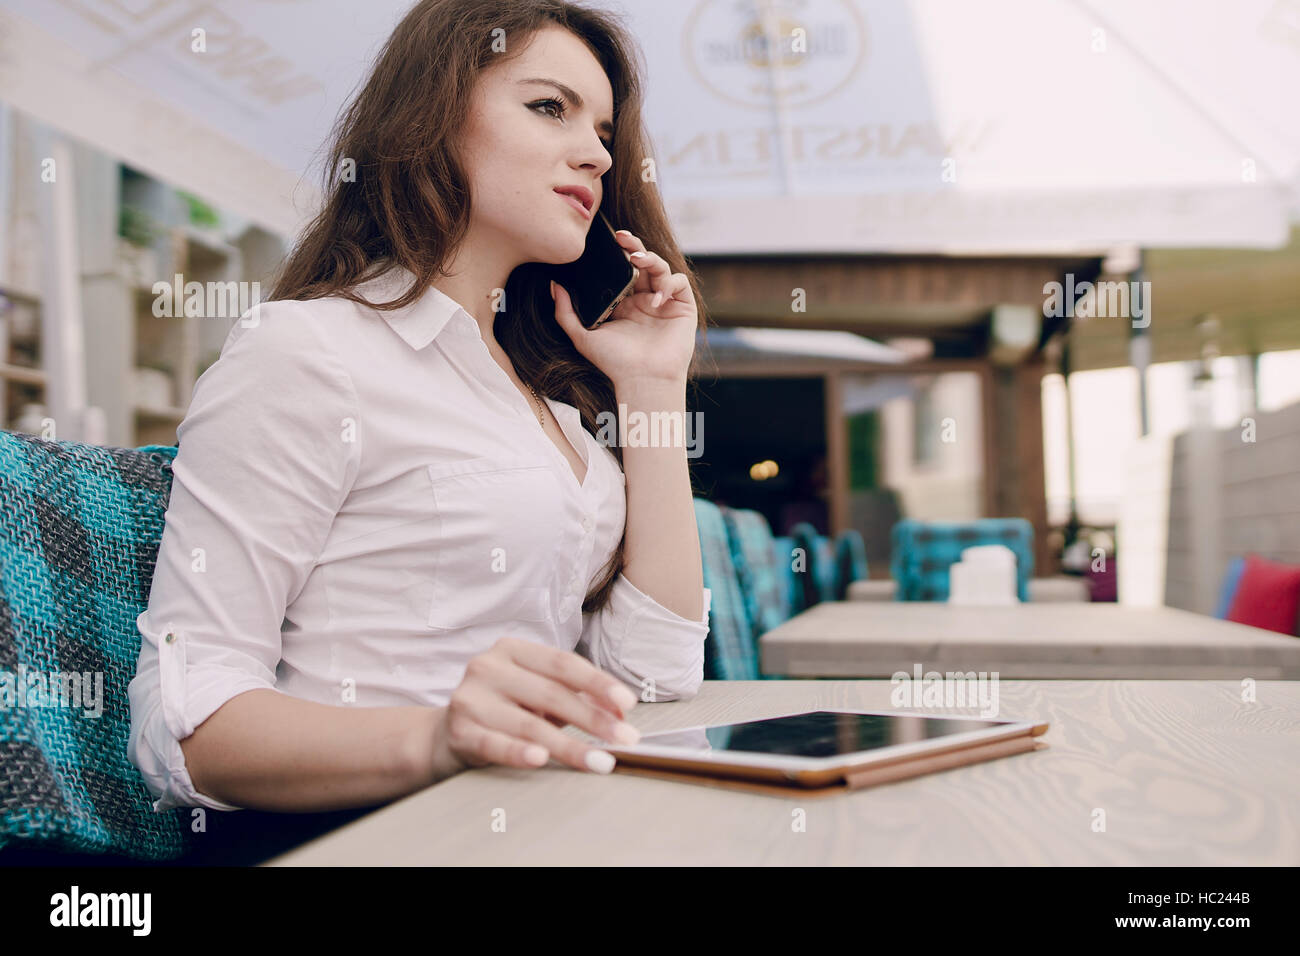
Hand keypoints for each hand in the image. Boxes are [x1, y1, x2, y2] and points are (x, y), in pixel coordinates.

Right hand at [432, 637, 641, 775]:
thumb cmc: (504, 709)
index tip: (628, 703)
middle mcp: (488, 667)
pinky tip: (541, 759)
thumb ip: (574, 696)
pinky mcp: (459, 731)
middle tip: (625, 739)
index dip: (598, 683)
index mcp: (512, 650)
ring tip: (600, 761)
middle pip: (551, 693)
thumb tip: (619, 710)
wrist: (446, 734)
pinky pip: (495, 743)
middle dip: (594, 719)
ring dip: (569, 746)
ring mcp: (470, 698)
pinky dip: (519, 752)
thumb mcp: (537, 694)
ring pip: (529, 723)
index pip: (563, 663)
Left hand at [549, 229, 696, 386]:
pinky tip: (655, 298)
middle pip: (642, 261)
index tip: (607, 241)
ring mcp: (664, 301)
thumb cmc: (614, 363)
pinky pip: (679, 283)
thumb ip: (565, 312)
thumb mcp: (583, 336)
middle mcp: (644, 298)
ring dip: (650, 258)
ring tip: (637, 259)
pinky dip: (668, 284)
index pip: (622, 268)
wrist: (643, 380)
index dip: (617, 253)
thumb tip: (554, 285)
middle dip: (633, 245)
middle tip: (621, 237)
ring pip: (661, 267)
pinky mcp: (683, 307)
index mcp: (624, 301)